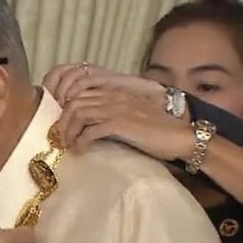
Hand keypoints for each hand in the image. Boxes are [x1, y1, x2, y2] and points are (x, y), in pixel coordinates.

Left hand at [41, 63, 194, 159]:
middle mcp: (113, 96)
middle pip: (74, 103)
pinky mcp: (121, 124)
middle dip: (63, 122)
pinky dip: (81, 142)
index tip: (64, 127)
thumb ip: (111, 114)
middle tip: (62, 139)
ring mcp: (117, 109)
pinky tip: (81, 150)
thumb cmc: (156, 131)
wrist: (180, 137)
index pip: (79, 94)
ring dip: (69, 132)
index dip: (66, 110)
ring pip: (78, 114)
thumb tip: (88, 127)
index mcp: (115, 92)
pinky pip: (90, 131)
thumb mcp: (130, 116)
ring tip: (69, 146)